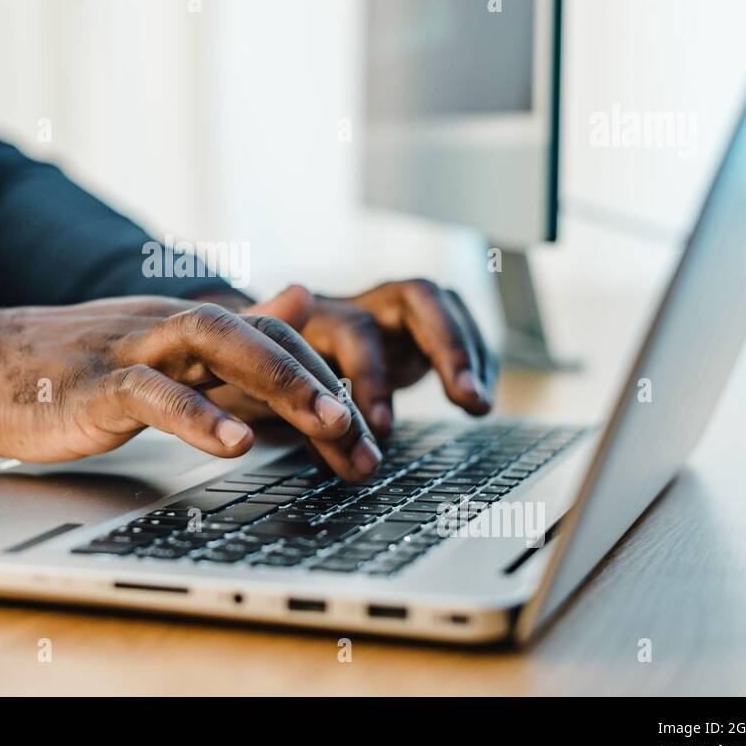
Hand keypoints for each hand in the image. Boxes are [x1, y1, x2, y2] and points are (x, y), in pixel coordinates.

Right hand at [0, 297, 382, 480]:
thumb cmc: (64, 372)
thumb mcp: (155, 357)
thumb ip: (225, 348)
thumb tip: (297, 320)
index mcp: (185, 328)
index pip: (276, 338)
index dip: (328, 379)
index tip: (369, 434)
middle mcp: (167, 327)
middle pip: (262, 334)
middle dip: (323, 382)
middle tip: (370, 439)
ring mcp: (129, 348)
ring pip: (217, 342)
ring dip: (281, 381)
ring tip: (331, 424)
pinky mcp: (91, 382)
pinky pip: (151, 389)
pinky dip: (197, 414)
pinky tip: (234, 445)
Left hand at [205, 281, 495, 433]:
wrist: (269, 349)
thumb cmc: (269, 373)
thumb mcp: (266, 385)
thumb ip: (291, 401)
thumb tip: (319, 447)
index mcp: (316, 318)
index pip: (354, 334)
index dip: (371, 377)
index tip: (382, 427)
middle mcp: (358, 305)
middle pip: (413, 297)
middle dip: (445, 346)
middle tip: (465, 396)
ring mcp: (388, 310)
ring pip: (438, 303)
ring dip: (466, 350)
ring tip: (478, 402)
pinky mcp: (412, 325)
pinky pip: (453, 323)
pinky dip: (473, 357)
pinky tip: (479, 397)